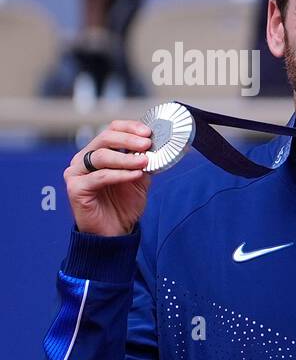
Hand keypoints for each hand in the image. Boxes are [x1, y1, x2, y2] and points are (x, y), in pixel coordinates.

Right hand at [67, 120, 153, 236]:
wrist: (114, 231)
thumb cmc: (124, 205)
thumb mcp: (139, 180)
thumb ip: (143, 163)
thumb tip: (155, 148)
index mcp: (98, 152)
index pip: (111, 130)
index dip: (128, 128)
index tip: (147, 132)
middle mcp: (84, 159)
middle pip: (104, 139)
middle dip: (128, 139)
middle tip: (146, 143)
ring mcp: (77, 172)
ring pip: (101, 156)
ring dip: (126, 157)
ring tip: (144, 161)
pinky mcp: (76, 188)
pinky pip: (99, 177)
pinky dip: (120, 174)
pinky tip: (135, 174)